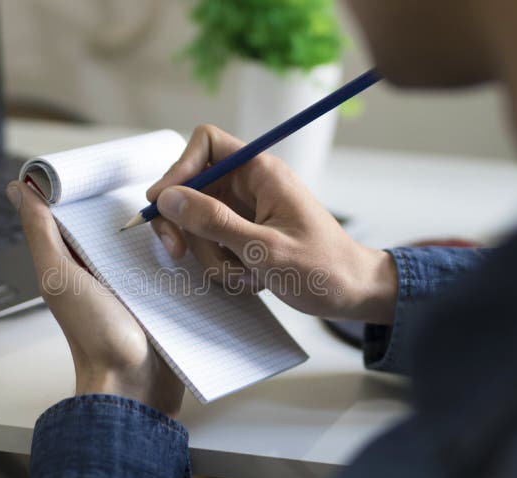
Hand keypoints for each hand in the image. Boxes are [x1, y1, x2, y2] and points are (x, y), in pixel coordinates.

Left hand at [6, 181, 183, 416]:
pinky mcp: (166, 296)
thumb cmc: (93, 337)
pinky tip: (199, 241)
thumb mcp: (59, 276)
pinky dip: (184, 253)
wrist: (134, 387)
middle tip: (164, 195)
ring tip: (184, 223)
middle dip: (143, 206)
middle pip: (125, 221)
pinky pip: (175, 265)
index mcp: (76, 260)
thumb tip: (16, 187)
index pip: (84, 210)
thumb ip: (40, 232)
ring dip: (170, 229)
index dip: (96, 187)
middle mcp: (106, 269)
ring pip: (156, 240)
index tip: (117, 166)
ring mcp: (138, 283)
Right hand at [147, 125, 397, 323]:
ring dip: (211, 257)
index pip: (205, 144)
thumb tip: (167, 197)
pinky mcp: (244, 235)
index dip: (179, 168)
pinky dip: (222, 267)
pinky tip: (251, 279)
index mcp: (260, 172)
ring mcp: (245, 211)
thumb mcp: (264, 250)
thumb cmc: (323, 269)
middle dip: (185, 226)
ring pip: (198, 224)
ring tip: (246, 276)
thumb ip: (214, 222)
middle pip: (191, 189)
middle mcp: (249, 185)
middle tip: (178, 253)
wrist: (353, 294)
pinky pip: (212, 245)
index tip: (163, 202)